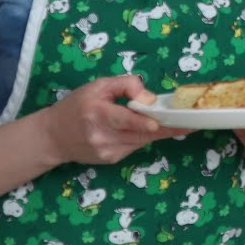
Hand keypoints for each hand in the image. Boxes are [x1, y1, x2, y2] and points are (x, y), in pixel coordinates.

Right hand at [40, 75, 188, 164]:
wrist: (53, 137)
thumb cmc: (76, 105)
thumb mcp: (97, 86)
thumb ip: (125, 85)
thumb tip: (149, 97)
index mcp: (96, 113)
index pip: (123, 120)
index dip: (142, 123)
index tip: (158, 123)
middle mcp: (102, 136)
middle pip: (140, 133)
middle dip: (167, 129)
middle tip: (192, 124)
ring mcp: (106, 151)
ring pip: (141, 141)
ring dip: (160, 132)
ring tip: (180, 124)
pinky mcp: (110, 159)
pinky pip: (134, 146)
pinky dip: (142, 136)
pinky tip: (144, 129)